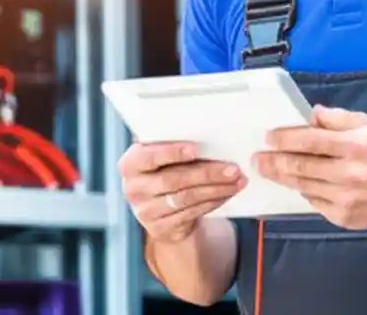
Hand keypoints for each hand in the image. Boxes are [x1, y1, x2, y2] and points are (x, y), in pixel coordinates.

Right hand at [119, 141, 246, 242]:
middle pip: (173, 180)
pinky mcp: (161, 228)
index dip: (171, 152)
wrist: (161, 207)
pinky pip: (192, 213)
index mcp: (130, 164)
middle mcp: (133, 188)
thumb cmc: (165, 170)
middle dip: (206, 173)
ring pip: (186, 198)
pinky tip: (228, 193)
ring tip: (237, 180)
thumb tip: (210, 137)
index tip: (195, 148)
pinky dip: (213, 202)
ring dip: (216, 189)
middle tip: (232, 168)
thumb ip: (174, 146)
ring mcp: (146, 212)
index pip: (147, 157)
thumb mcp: (162, 157)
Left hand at [255, 105, 366, 229]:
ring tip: (266, 169)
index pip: (311, 141)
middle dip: (274, 161)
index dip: (286, 138)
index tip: (268, 137)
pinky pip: (314, 202)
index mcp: (355, 147)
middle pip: (302, 167)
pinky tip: (294, 183)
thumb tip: (311, 115)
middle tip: (257, 158)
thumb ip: (338, 119)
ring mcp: (345, 199)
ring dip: (281, 177)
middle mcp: (349, 174)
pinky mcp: (342, 216)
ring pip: (303, 186)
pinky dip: (303, 191)